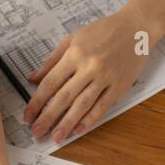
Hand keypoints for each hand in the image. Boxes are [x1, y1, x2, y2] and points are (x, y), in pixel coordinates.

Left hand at [23, 6, 150, 143]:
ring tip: (56, 137)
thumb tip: (33, 78)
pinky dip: (90, 119)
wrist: (136, 28)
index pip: (50, 83)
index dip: (37, 102)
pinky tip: (79, 129)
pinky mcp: (119, 87)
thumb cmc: (105, 31)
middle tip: (37, 132)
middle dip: (48, 117)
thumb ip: (52, 60)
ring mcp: (105, 78)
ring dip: (67, 123)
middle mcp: (89, 66)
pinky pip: (102, 106)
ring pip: (82, 105)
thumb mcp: (73, 38)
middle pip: (64, 97)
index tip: (28, 115)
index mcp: (75, 53)